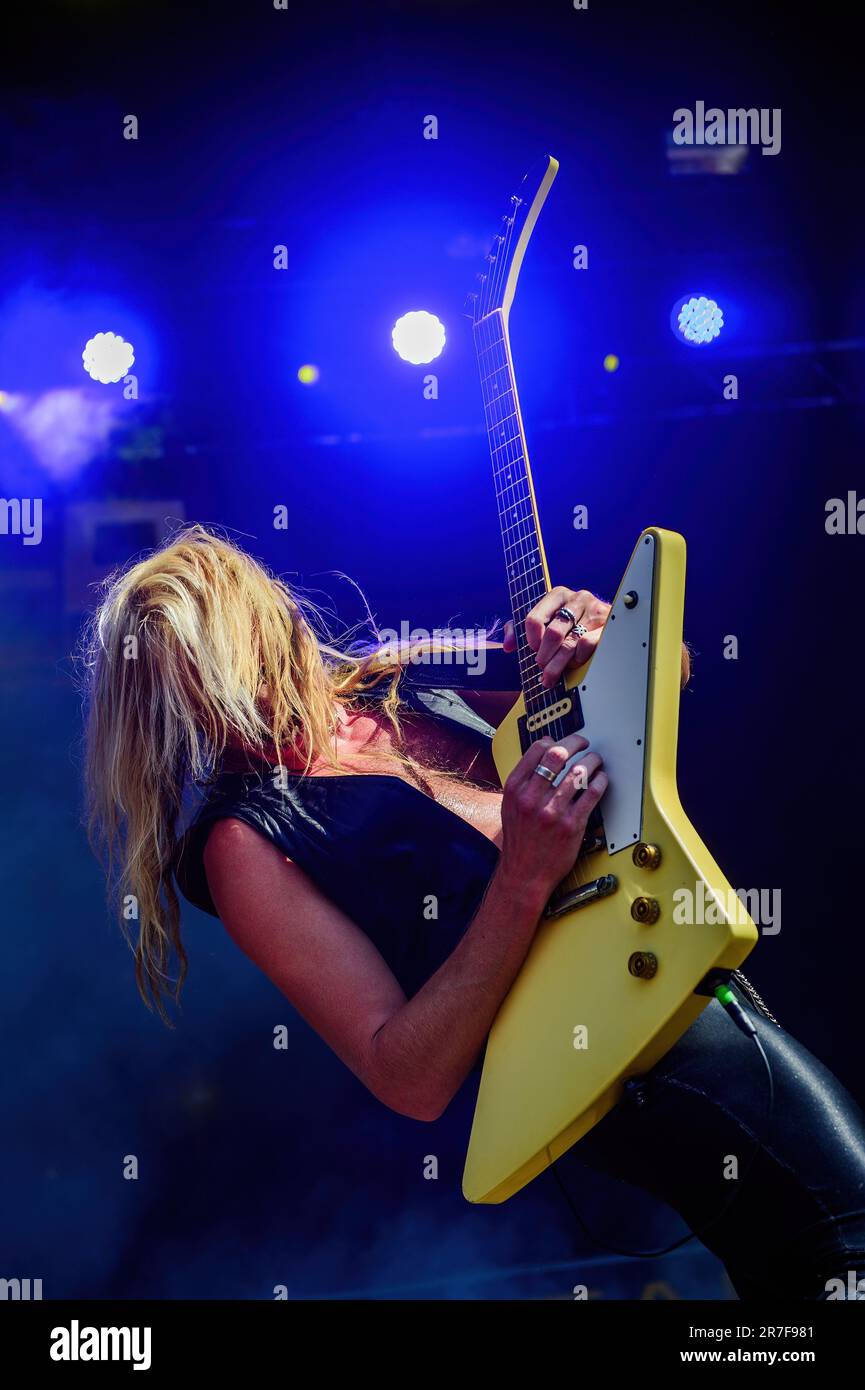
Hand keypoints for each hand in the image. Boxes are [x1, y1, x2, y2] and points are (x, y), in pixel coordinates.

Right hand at [498, 734, 607, 903]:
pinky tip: (601, 779)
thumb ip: (524, 781)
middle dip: (576, 742)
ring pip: (579, 771)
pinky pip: (592, 794)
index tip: (564, 741)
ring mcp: (552, 811)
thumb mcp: (511, 806)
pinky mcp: (572, 825)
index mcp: (515, 789)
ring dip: (592, 760)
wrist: (523, 874)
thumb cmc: (520, 840)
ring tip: (596, 760)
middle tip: (584, 743)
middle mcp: (532, 797)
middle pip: (558, 754)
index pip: (536, 750)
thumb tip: (544, 754)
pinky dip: (600, 781)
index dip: (555, 739)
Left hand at [503, 587, 610, 687]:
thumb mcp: (545, 621)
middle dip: (544, 656)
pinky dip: (578, 658)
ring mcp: (594, 611)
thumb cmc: (569, 624)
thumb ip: (519, 630)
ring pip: (569, 644)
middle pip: (552, 634)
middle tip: (542, 667)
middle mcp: (577, 598)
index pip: (534, 619)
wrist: (605, 622)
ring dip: (558, 664)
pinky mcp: (607, 626)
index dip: (531, 640)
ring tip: (552, 674)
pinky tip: (575, 662)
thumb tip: (508, 645)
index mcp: (558, 595)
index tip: (533, 650)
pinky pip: (587, 645)